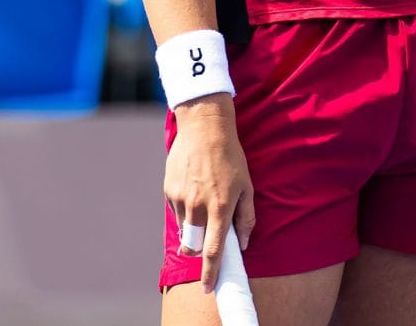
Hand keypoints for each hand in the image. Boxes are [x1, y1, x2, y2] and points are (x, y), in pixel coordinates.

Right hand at [165, 94, 254, 292]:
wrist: (204, 128)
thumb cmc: (230, 157)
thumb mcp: (247, 185)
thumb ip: (246, 216)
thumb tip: (244, 242)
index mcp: (221, 206)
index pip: (214, 249)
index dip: (211, 272)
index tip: (208, 288)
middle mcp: (198, 206)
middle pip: (194, 245)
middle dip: (199, 249)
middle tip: (207, 234)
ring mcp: (181, 199)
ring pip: (184, 228)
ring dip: (194, 224)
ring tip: (205, 196)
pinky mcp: (169, 191)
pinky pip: (176, 211)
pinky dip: (185, 209)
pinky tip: (195, 187)